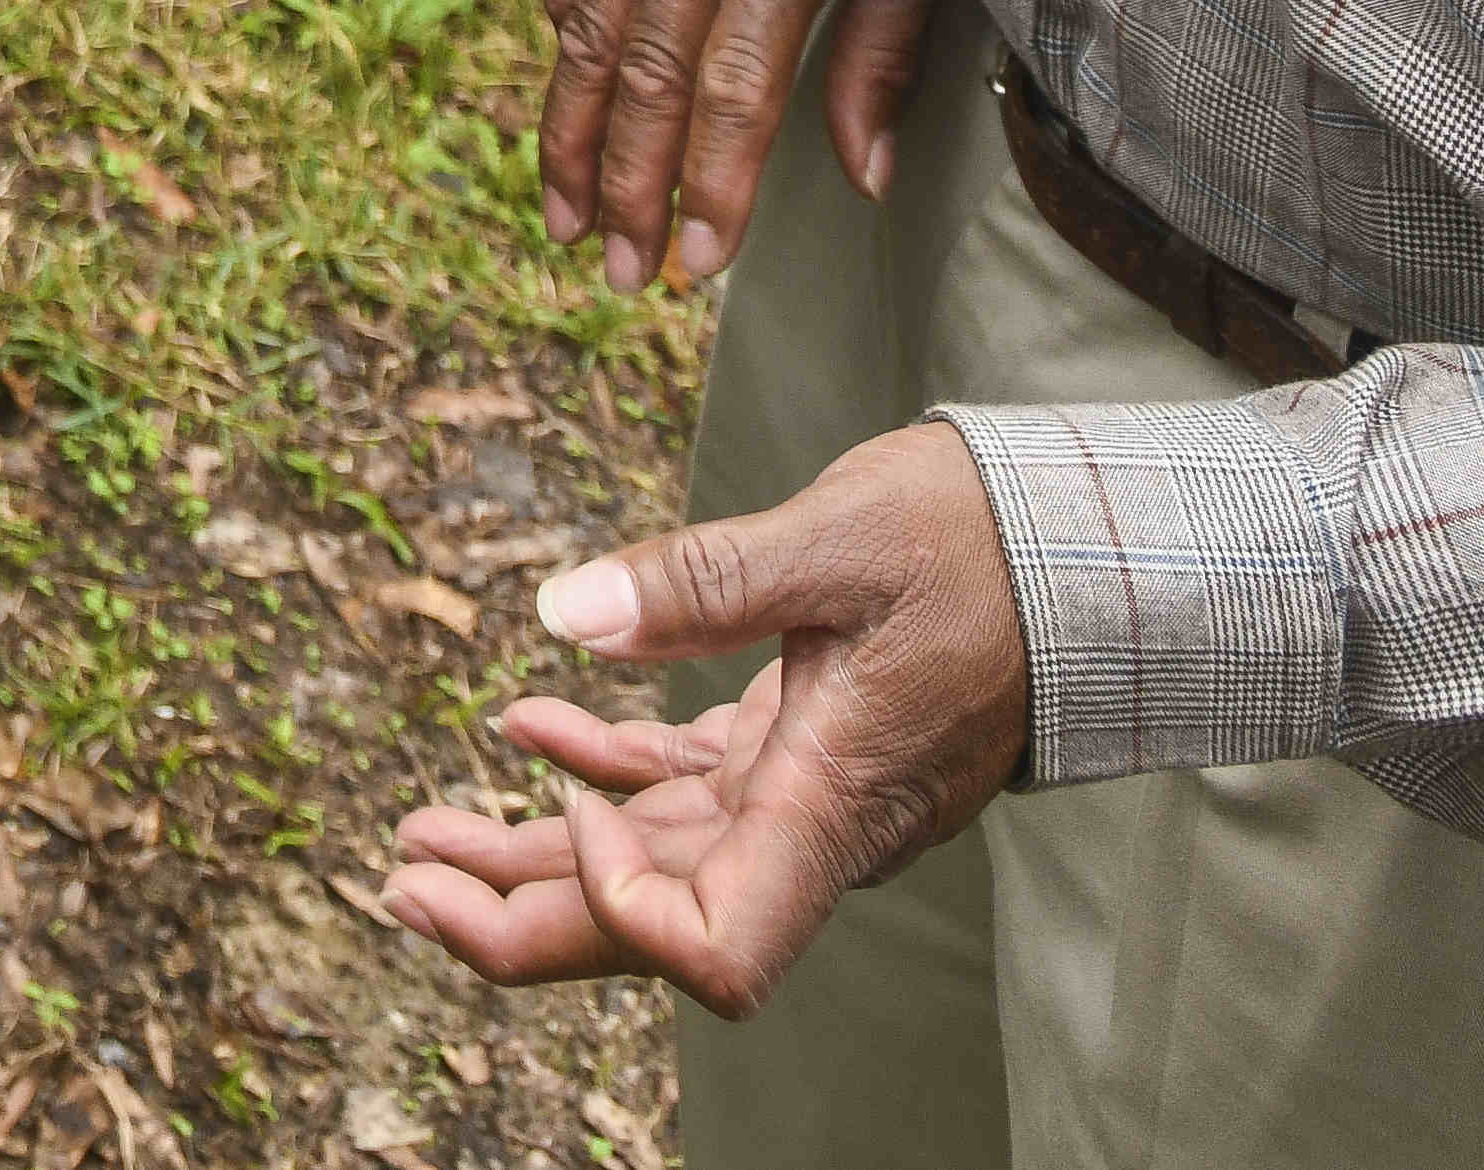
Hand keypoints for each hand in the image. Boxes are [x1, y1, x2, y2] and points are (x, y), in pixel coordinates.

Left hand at [379, 420, 1033, 1013]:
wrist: (1091, 543)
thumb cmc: (984, 542)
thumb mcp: (837, 536)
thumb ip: (700, 583)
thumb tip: (559, 614)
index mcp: (827, 804)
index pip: (714, 947)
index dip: (620, 909)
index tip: (566, 809)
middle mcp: (814, 827)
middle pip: (653, 923)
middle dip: (517, 917)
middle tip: (392, 880)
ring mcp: (808, 796)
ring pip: (654, 859)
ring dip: (535, 848)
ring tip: (417, 827)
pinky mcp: (806, 749)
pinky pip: (687, 794)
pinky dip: (600, 772)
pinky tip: (523, 726)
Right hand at [536, 0, 935, 285]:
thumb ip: (882, 57)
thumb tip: (864, 180)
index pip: (735, 90)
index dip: (712, 188)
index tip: (696, 269)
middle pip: (648, 76)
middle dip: (630, 190)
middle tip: (621, 278)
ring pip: (589, 34)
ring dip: (573, 140)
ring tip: (569, 225)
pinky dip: (570, 51)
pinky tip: (573, 117)